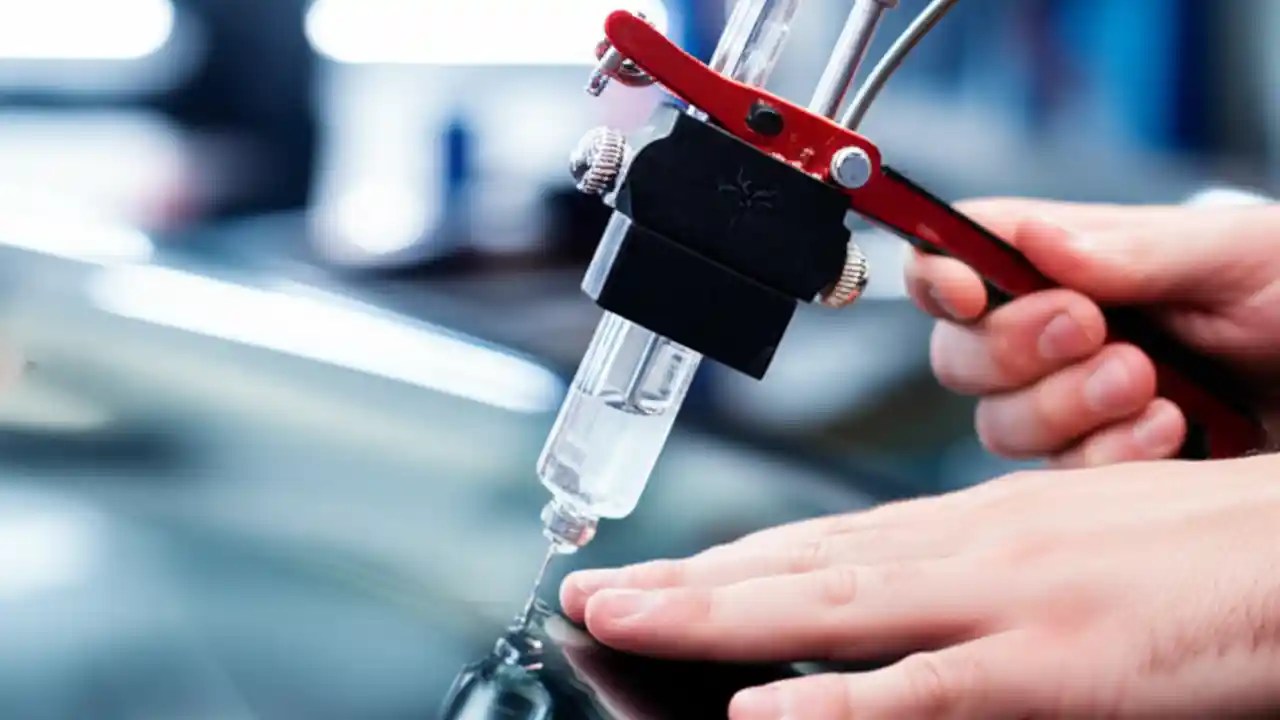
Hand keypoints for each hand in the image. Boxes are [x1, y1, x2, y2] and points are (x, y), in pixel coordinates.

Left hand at [559, 455, 1279, 717]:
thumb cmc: (1195, 552)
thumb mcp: (1062, 548)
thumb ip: (973, 576)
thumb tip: (902, 606)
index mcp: (971, 526)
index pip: (819, 540)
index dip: (725, 560)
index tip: (652, 571)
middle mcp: (967, 548)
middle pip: (797, 565)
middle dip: (684, 583)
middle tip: (590, 593)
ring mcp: (1005, 602)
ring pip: (830, 607)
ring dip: (712, 615)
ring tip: (619, 619)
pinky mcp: (1057, 663)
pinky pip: (928, 690)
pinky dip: (838, 702)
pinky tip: (761, 713)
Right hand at [907, 199, 1279, 466]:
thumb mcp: (1235, 254)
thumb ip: (1131, 250)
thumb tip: (1030, 235)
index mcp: (1070, 261)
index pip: (957, 254)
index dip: (936, 274)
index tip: (965, 293)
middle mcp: (1055, 334)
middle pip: (957, 354)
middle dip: (1011, 348)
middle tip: (1090, 329)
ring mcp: (1076, 404)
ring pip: (1001, 424)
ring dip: (1066, 406)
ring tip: (1150, 383)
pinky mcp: (1108, 464)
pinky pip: (1062, 479)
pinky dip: (1110, 456)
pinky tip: (1173, 431)